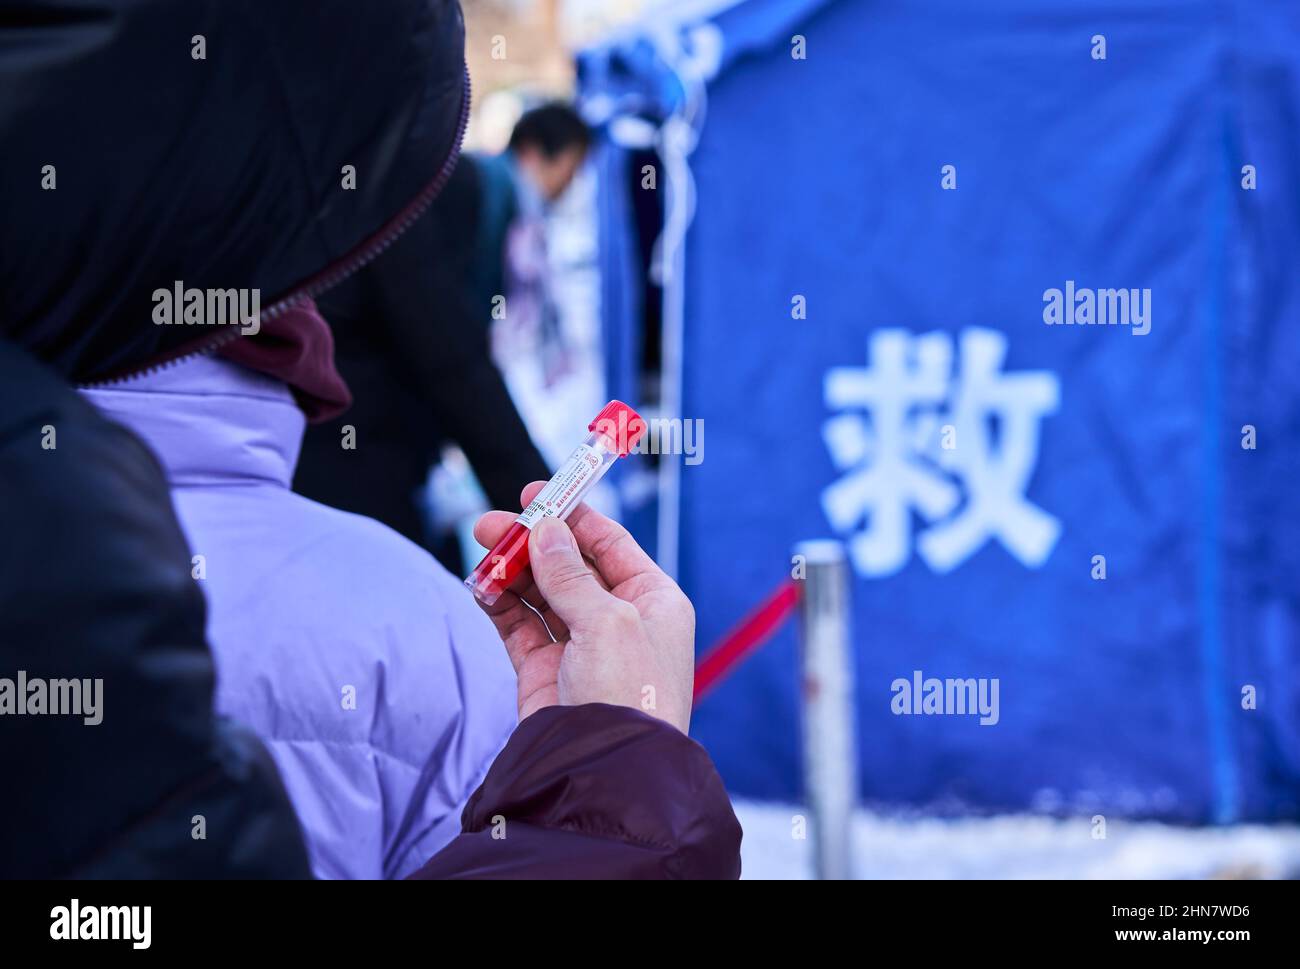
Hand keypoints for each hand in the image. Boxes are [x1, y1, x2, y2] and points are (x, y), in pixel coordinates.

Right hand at [472, 481, 694, 733]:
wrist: (607, 771)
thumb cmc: (629, 694)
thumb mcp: (607, 621)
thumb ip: (570, 574)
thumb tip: (547, 529)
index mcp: (653, 601)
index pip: (610, 544)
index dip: (573, 516)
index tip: (536, 493)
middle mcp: (618, 620)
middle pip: (568, 565)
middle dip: (531, 541)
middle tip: (490, 523)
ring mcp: (579, 646)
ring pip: (539, 593)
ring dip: (511, 569)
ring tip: (481, 549)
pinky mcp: (544, 671)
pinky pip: (518, 626)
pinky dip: (499, 604)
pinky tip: (481, 586)